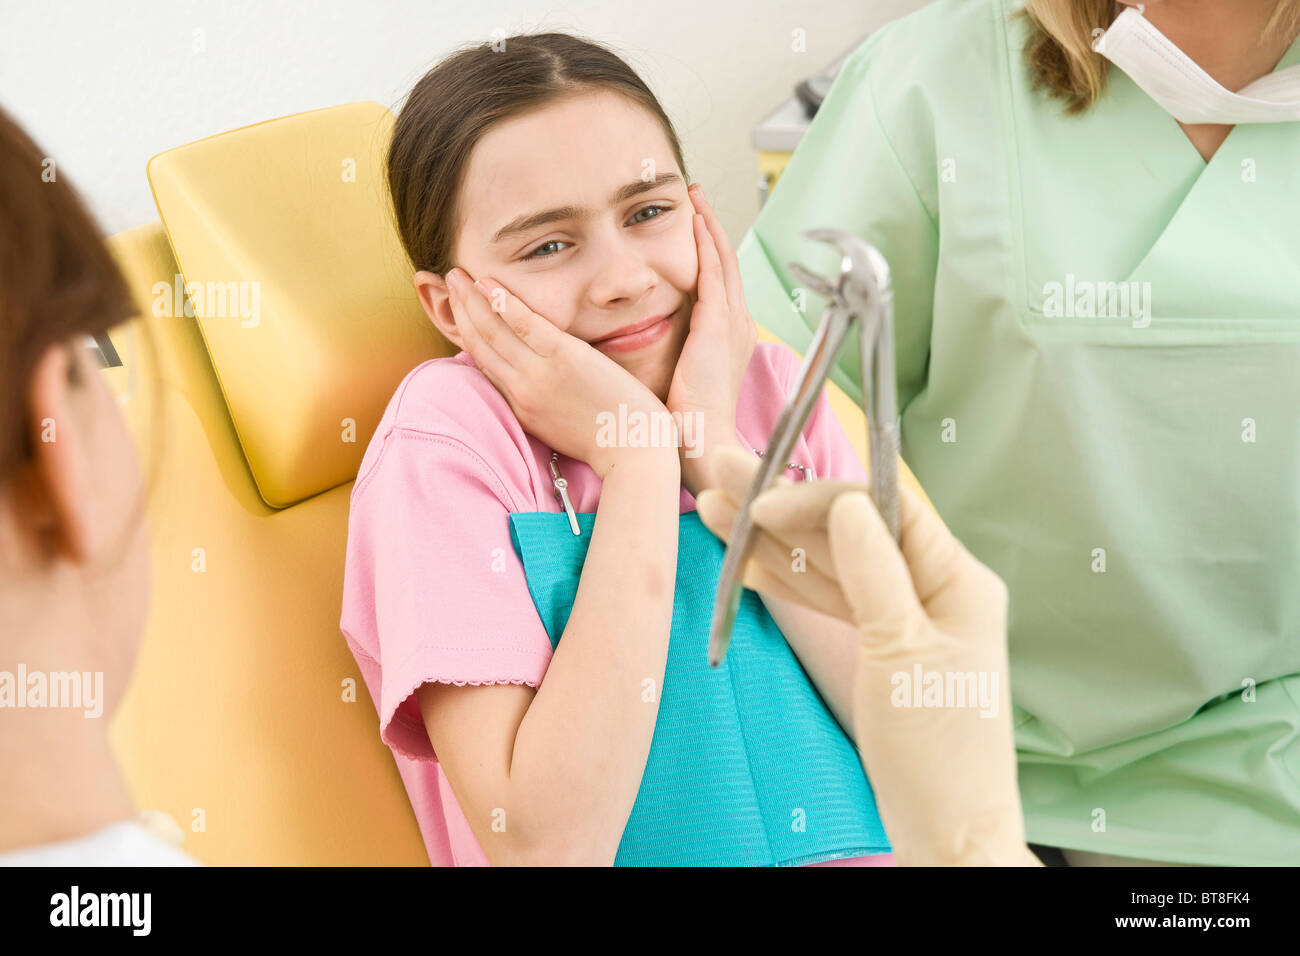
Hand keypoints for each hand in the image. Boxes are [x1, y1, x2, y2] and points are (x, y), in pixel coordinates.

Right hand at [446, 269, 674, 478]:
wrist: (633, 452)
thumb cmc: (608, 438)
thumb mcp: (561, 426)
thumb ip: (542, 402)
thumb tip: (534, 382)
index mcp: (520, 407)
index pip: (484, 365)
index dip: (466, 334)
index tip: (458, 310)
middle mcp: (521, 392)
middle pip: (479, 345)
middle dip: (459, 311)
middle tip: (448, 282)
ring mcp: (539, 376)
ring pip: (493, 332)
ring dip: (470, 299)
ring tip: (457, 274)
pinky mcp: (564, 359)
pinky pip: (524, 324)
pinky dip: (503, 302)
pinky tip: (487, 282)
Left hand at [667, 185, 756, 495]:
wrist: (700, 443)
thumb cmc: (683, 423)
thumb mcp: (676, 379)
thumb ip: (665, 354)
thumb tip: (634, 343)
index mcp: (728, 339)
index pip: (719, 283)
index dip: (707, 252)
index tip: (692, 228)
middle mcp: (737, 325)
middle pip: (726, 263)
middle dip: (711, 228)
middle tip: (696, 198)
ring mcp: (732, 323)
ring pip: (723, 259)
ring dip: (709, 225)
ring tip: (696, 198)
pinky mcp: (720, 324)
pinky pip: (715, 271)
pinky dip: (706, 243)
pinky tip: (694, 220)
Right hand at [695, 446, 1040, 866]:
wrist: (948, 831)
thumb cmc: (940, 752)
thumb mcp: (903, 655)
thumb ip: (873, 575)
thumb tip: (846, 503)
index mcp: (957, 580)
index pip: (884, 509)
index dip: (821, 496)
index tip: (764, 497)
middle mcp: (931, 589)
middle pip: (848, 531)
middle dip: (783, 506)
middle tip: (722, 472)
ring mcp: (902, 618)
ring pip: (830, 565)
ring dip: (773, 541)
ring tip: (714, 510)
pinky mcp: (878, 647)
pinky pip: (829, 603)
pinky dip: (786, 584)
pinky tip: (743, 563)